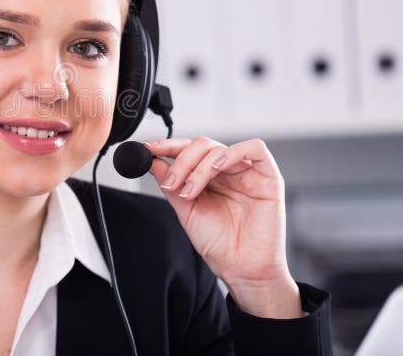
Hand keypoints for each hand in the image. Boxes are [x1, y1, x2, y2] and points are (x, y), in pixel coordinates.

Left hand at [143, 136, 302, 318]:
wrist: (241, 269)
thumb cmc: (219, 244)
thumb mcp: (186, 210)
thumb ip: (171, 184)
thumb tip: (151, 161)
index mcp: (208, 177)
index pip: (187, 151)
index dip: (167, 146)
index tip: (148, 149)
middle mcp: (227, 172)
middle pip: (201, 145)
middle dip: (180, 161)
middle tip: (170, 183)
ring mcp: (247, 173)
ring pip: (219, 148)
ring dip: (198, 166)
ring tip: (189, 191)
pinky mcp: (269, 178)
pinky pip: (256, 149)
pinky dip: (232, 152)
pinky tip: (216, 168)